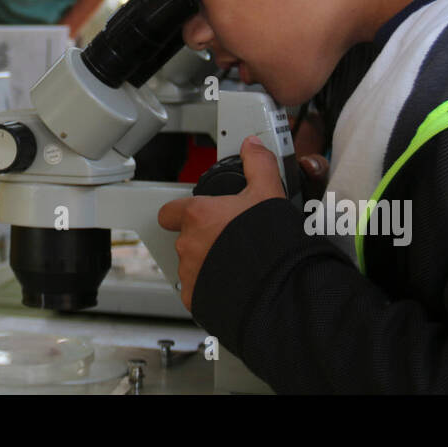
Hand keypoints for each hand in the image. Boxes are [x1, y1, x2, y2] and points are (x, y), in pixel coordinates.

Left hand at [157, 135, 300, 310]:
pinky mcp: (196, 298)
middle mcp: (188, 244)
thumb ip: (259, 165)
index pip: (170, 212)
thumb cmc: (269, 242)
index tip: (196, 215)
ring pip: (191, 266)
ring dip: (206, 264)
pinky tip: (232, 283)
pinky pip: (198, 291)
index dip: (181, 213)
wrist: (277, 286)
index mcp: (198, 216)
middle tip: (228, 240)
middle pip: (186, 239)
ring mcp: (190, 273)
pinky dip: (210, 288)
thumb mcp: (268, 193)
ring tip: (234, 263)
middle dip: (203, 240)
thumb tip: (253, 147)